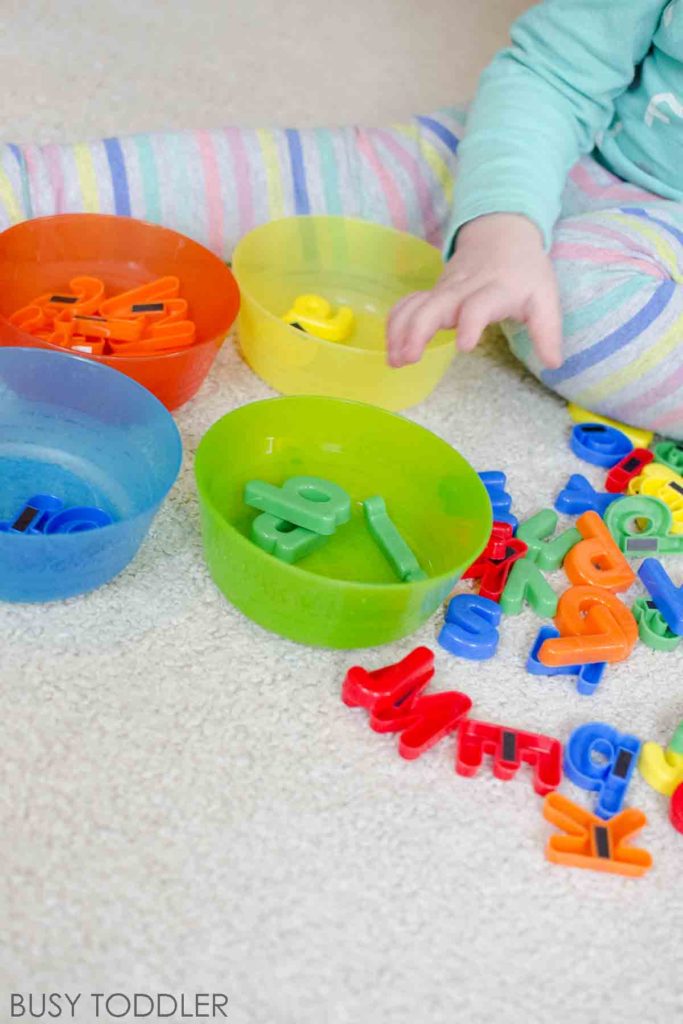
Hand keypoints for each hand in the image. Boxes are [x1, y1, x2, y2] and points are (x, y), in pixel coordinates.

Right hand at [386, 213, 562, 368]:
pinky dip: (395, 322)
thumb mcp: (545, 299)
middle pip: (435, 305)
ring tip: (394, 359)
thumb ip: (548, 332)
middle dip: (418, 330)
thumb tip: (554, 364)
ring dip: (400, 330)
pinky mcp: (433, 291)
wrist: (503, 233)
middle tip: (408, 358)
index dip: (470, 323)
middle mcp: (465, 288)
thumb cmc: (525, 272)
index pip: (479, 305)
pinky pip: (408, 304)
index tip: (465, 346)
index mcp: (495, 290)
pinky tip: (390, 346)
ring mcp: (445, 289)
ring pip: (416, 305)